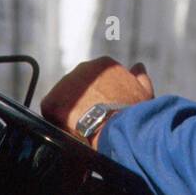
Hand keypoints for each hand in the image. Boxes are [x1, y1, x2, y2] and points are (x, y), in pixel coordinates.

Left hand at [38, 56, 153, 148]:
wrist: (116, 126)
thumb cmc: (133, 111)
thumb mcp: (144, 91)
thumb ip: (140, 76)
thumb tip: (138, 66)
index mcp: (104, 64)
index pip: (98, 78)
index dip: (100, 95)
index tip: (105, 107)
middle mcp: (82, 68)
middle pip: (79, 86)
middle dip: (84, 101)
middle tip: (93, 119)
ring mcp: (65, 83)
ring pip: (65, 98)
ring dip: (71, 110)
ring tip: (82, 126)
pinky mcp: (51, 101)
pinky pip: (51, 111)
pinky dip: (58, 121)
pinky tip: (71, 129)